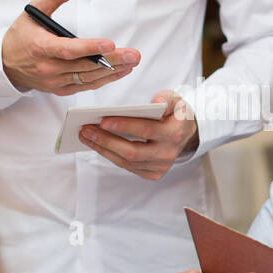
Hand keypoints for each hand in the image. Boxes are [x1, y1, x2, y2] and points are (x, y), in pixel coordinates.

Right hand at [1, 0, 140, 94]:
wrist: (5, 64)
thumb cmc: (20, 37)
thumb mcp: (33, 11)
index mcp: (41, 48)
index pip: (68, 50)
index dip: (90, 48)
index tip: (110, 44)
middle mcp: (48, 68)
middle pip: (84, 66)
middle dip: (112, 61)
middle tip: (133, 55)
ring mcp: (55, 82)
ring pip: (88, 78)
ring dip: (113, 72)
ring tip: (131, 62)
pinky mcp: (60, 89)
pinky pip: (85, 86)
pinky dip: (103, 80)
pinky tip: (119, 72)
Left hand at [78, 90, 198, 180]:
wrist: (186, 135)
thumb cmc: (175, 115)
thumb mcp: (176, 100)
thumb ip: (166, 98)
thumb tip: (156, 101)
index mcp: (174, 133)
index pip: (147, 130)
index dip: (124, 126)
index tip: (103, 120)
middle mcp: (168, 153)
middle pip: (132, 151)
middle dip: (106, 140)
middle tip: (86, 129)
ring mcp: (160, 166)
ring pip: (127, 162)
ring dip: (103, 149)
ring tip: (86, 136)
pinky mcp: (152, 173)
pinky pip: (127, 167)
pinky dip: (110, 155)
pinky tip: (97, 144)